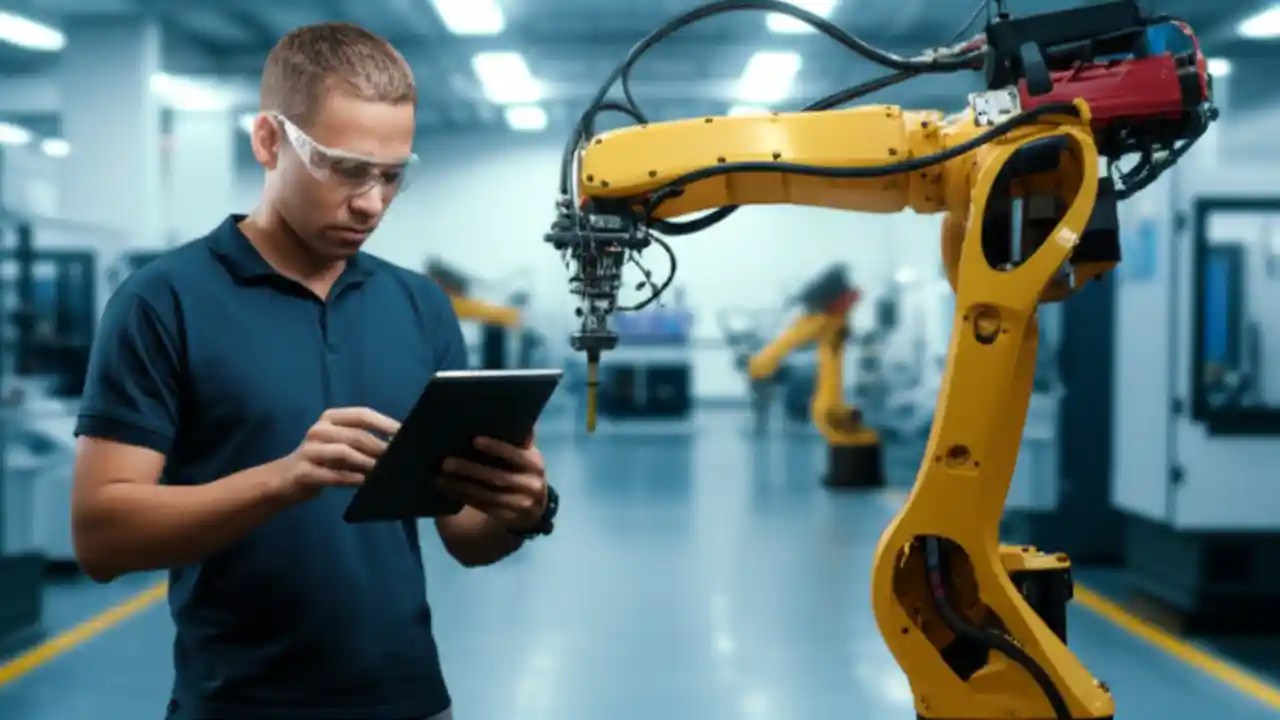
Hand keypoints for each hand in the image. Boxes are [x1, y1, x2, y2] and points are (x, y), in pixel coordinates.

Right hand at [276, 407, 400, 502]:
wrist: (284, 480)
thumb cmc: (321, 461)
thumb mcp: (342, 447)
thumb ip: (364, 443)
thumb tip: (396, 447)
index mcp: (331, 418)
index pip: (363, 414)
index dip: (386, 423)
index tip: (406, 434)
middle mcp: (319, 429)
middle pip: (357, 435)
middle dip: (380, 448)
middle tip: (400, 459)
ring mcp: (310, 449)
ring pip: (345, 452)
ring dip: (368, 462)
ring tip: (385, 471)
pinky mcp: (304, 471)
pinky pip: (333, 475)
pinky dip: (352, 478)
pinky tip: (365, 483)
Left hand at [438, 435, 547, 531]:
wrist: (534, 507)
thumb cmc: (522, 471)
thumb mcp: (526, 455)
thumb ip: (518, 439)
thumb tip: (502, 411)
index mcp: (535, 464)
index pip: (517, 455)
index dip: (497, 448)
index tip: (474, 440)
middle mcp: (532, 486)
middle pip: (498, 478)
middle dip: (470, 470)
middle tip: (446, 462)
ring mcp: (521, 505)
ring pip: (487, 495)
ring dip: (461, 486)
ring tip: (440, 477)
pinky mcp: (508, 519)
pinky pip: (483, 507)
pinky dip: (463, 497)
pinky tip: (447, 489)